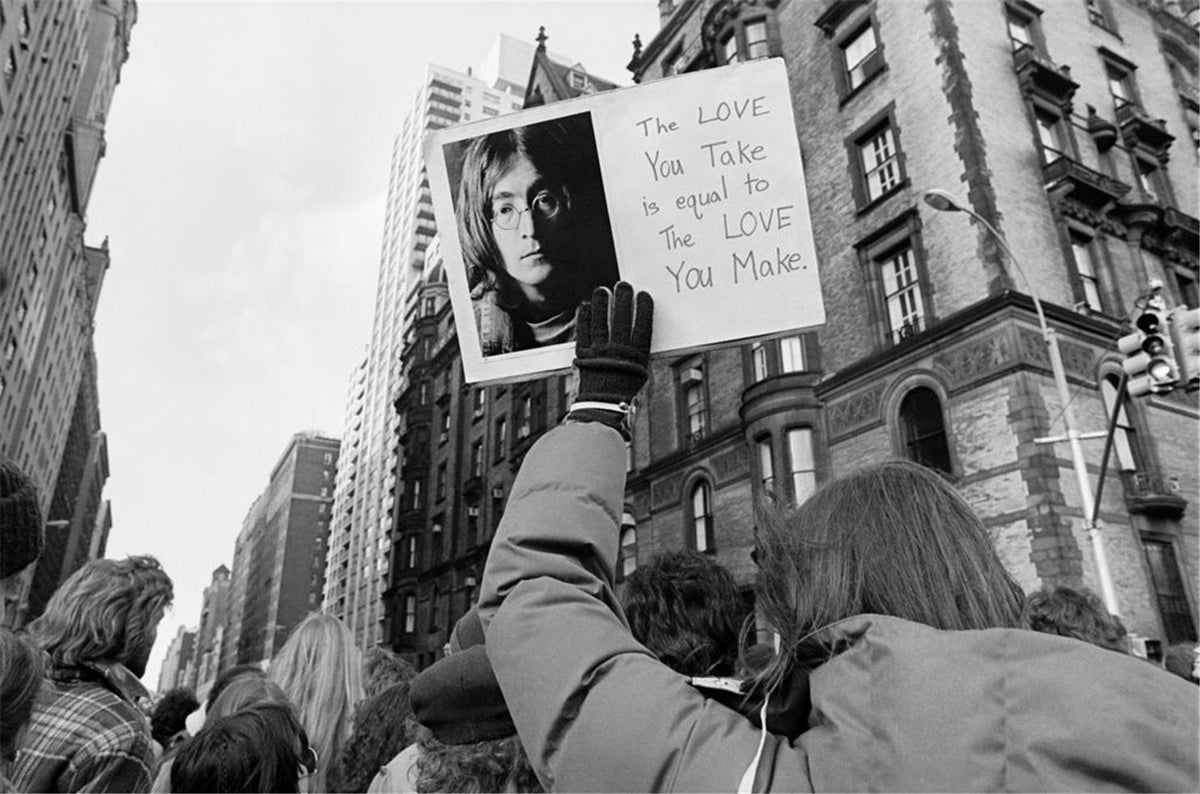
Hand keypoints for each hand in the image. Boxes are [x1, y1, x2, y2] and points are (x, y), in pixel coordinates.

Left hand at [574, 282, 653, 405]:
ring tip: (602, 289)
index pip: (642, 326)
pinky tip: (584, 306)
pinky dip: (584, 319)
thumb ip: (638, 356)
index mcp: (637, 358)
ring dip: (601, 304)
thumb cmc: (624, 396)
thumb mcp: (639, 377)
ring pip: (601, 322)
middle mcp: (619, 352)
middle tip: (624, 285)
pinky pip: (583, 333)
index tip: (644, 295)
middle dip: (623, 299)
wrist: (601, 410)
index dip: (644, 309)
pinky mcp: (583, 356)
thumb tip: (637, 335)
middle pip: (622, 319)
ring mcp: (599, 353)